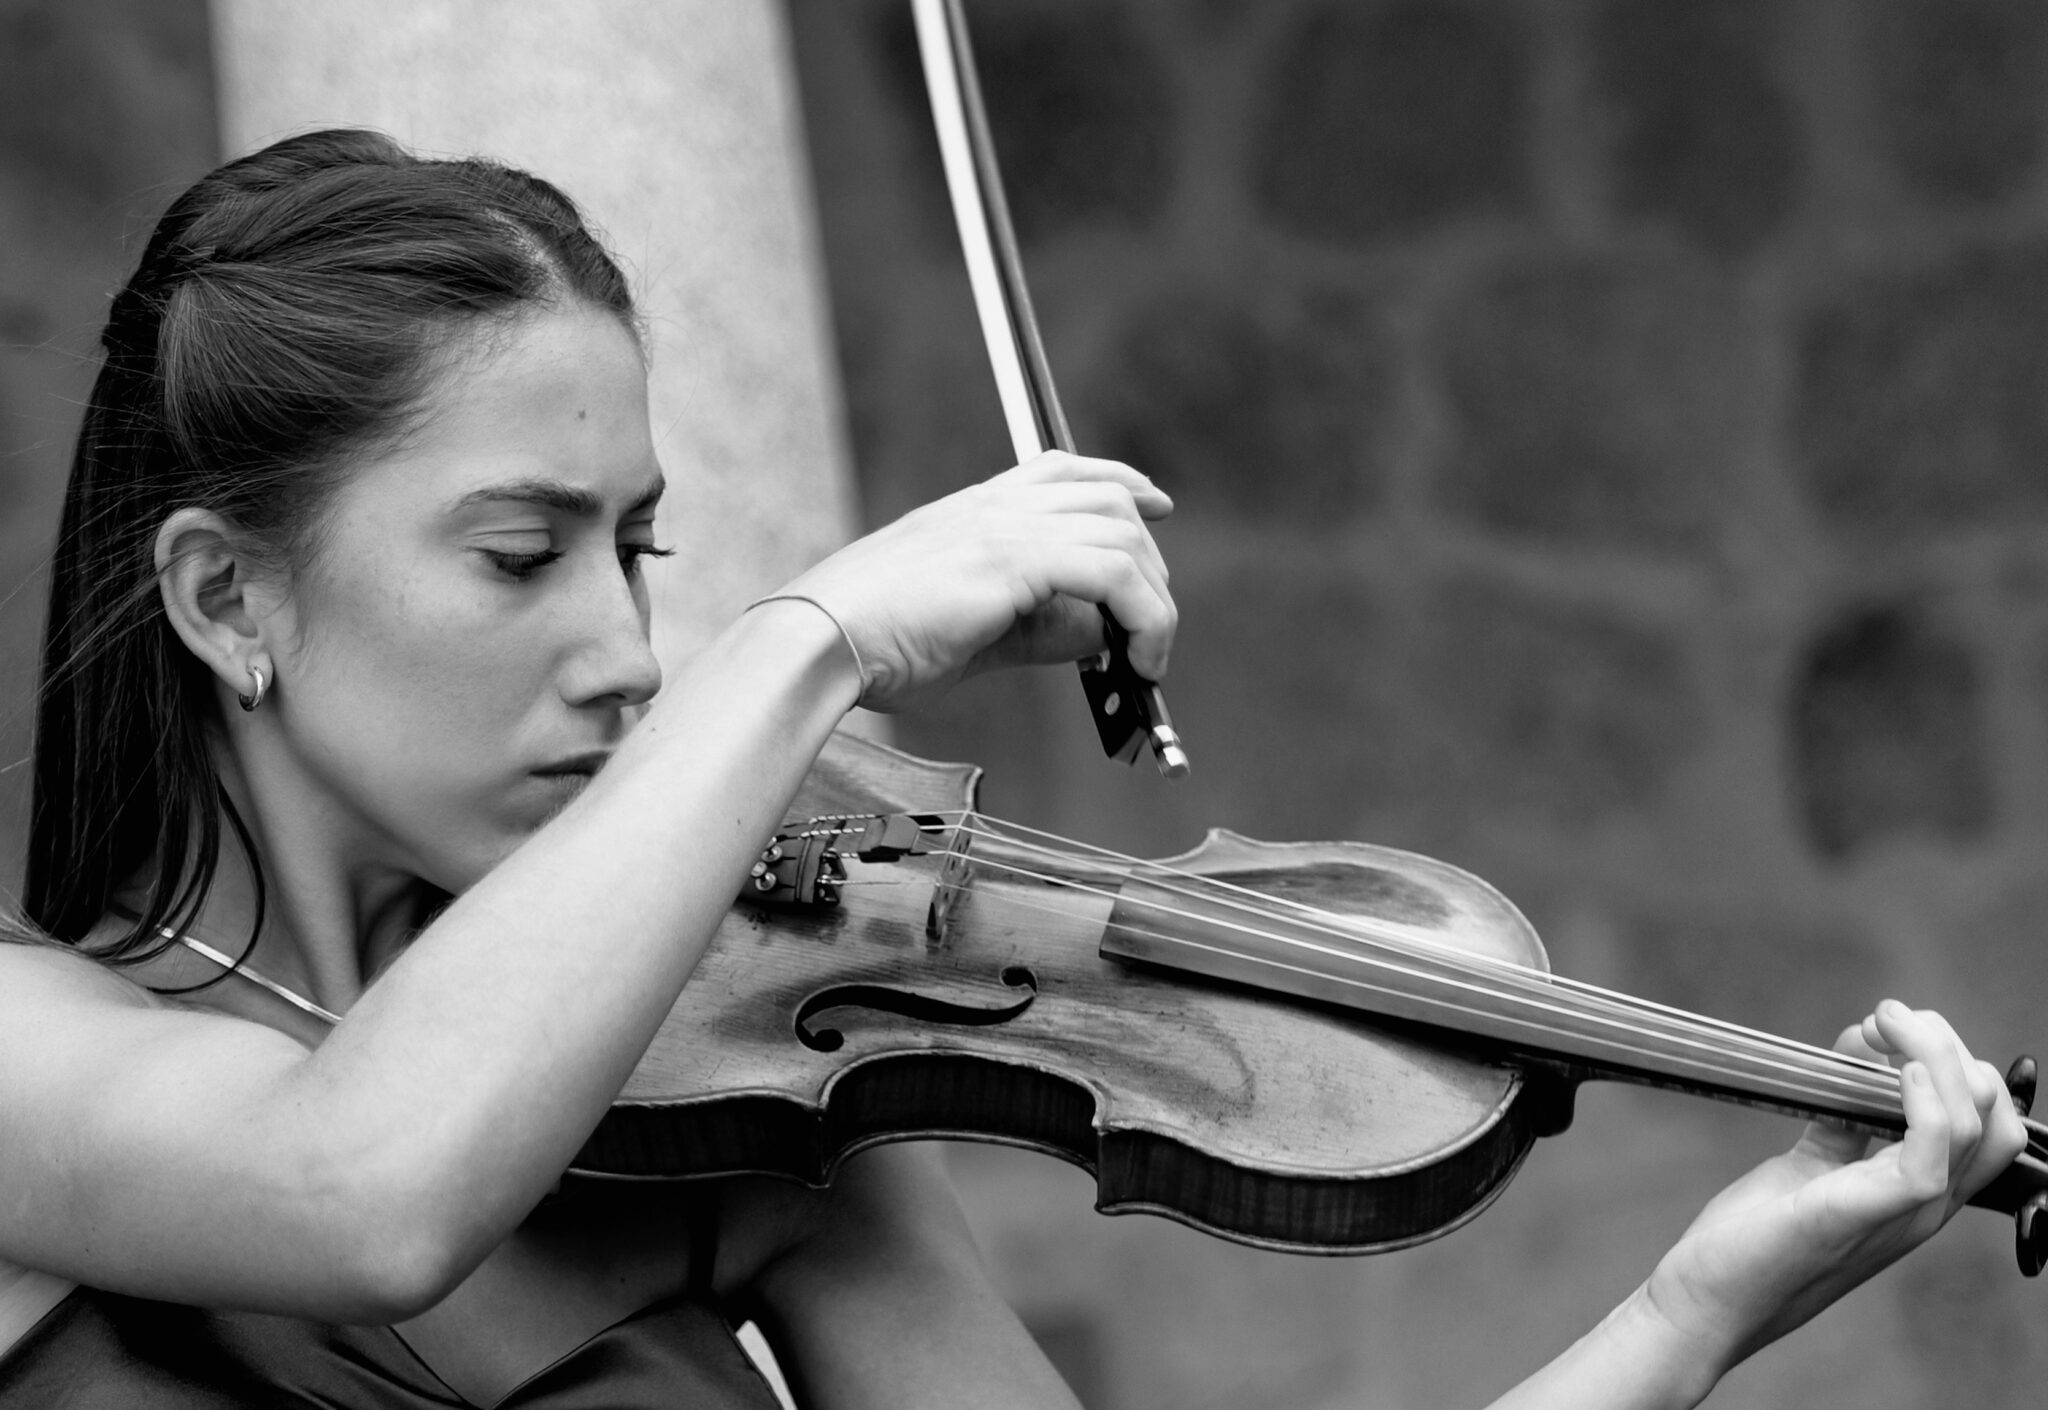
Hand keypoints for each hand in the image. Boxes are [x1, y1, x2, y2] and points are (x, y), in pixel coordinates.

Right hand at [768, 452, 1174, 713]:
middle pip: (1109, 499)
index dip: (1121, 481)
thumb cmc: (875, 645)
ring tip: (1146, 656)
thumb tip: (1097, 637)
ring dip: (1152, 599)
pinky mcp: (1009, 561)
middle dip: (1149, 562)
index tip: (1156, 505)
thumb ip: (1035, 627)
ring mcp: (1000, 527)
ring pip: (1121, 534)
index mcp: (973, 510)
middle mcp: (992, 507)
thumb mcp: (972, 633)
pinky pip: (1110, 573)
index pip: (1064, 469)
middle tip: (1151, 624)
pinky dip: (1142, 616)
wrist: (820, 642)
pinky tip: (1134, 660)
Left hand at [1635, 1001, 2025, 1380]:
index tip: (1887, 1028)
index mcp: (1919, 1192)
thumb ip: (1844, 1123)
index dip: (1951, 1061)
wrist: (1711, 1295)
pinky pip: (1932, 1153)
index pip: (1988, 1123)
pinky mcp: (1867, 1210)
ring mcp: (1905, 1211)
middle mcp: (1928, 1205)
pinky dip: (1924, 1102)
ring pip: (1976, 1124)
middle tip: (1888, 1018)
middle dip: (1948, 1047)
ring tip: (1884, 1024)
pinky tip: (1892, 1069)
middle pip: (1993, 1113)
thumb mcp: (1811, 1166)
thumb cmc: (1757, 1235)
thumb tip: (1855, 1059)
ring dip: (1934, 1055)